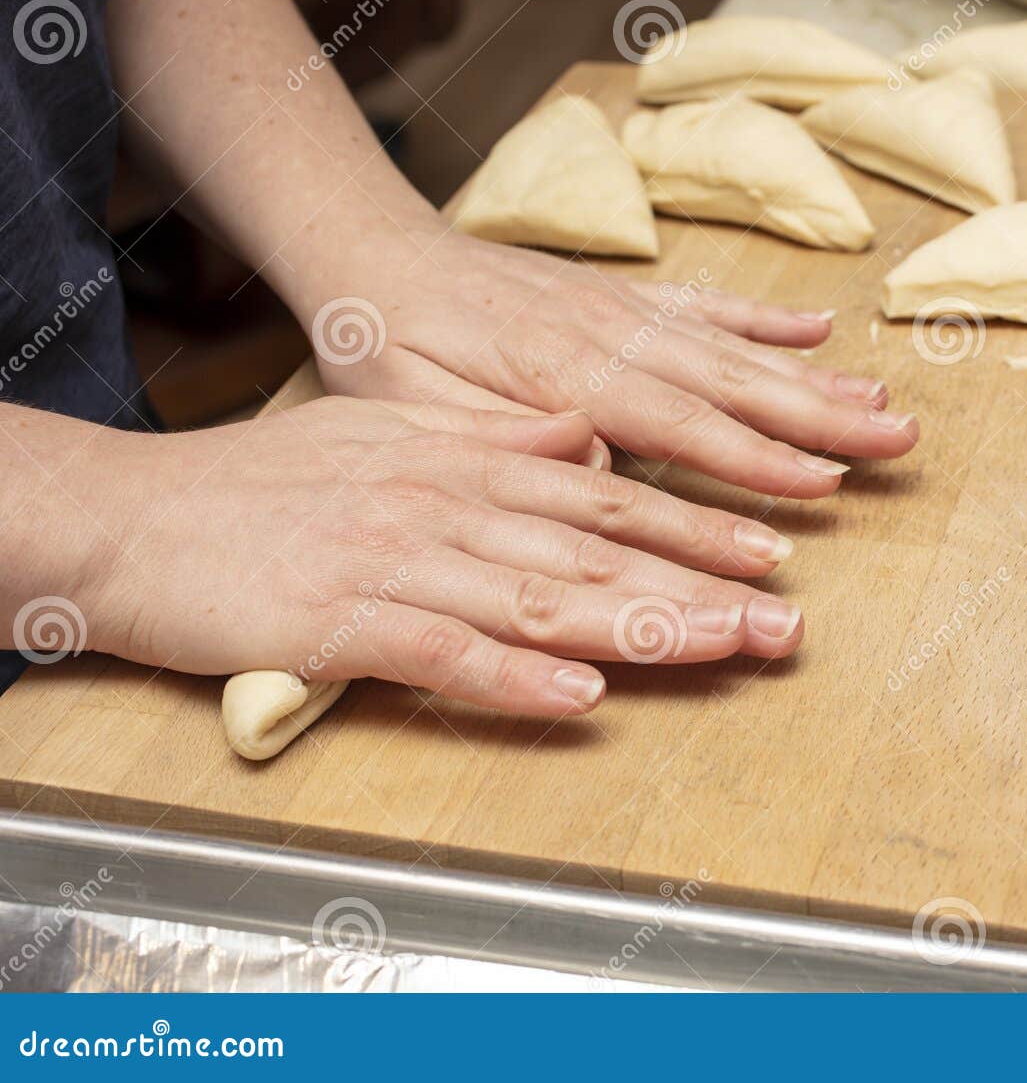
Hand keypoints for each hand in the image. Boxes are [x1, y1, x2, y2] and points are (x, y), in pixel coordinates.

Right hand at [76, 398, 804, 714]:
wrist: (137, 517)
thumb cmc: (265, 483)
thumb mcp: (390, 435)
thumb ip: (495, 440)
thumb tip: (587, 438)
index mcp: (462, 463)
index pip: (603, 497)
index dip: (692, 526)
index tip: (768, 549)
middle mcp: (445, 504)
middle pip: (594, 547)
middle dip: (698, 580)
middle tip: (784, 613)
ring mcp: (396, 561)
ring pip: (539, 594)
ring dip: (638, 623)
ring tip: (722, 645)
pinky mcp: (340, 622)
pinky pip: (440, 651)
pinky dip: (512, 674)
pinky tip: (579, 695)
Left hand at [293, 225, 919, 498]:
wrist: (371, 255)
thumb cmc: (389, 348)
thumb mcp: (421, 414)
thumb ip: (510, 437)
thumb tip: (601, 455)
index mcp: (561, 374)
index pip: (678, 424)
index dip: (754, 459)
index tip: (825, 485)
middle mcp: (610, 333)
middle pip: (733, 382)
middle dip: (821, 417)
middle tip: (898, 442)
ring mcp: (624, 307)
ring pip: (735, 345)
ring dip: (814, 376)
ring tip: (884, 401)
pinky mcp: (623, 293)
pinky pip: (705, 303)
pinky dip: (765, 316)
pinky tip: (820, 327)